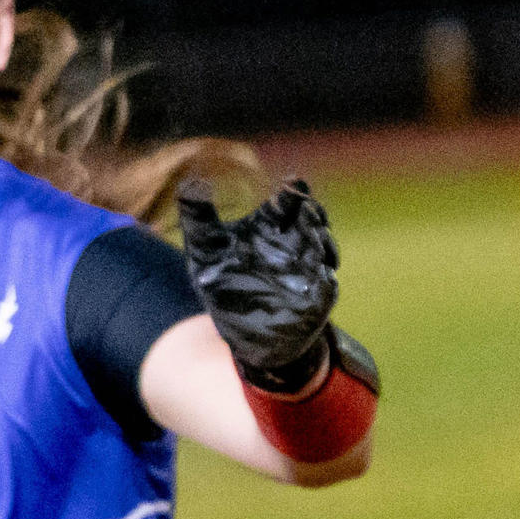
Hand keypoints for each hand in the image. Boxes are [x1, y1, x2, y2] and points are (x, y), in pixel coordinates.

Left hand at [178, 175, 339, 393]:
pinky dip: (325, 271)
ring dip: (322, 238)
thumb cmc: (225, 288)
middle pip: (313, 218)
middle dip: (313, 212)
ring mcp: (311, 268)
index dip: (292, 192)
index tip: (292, 183)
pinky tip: (321, 266)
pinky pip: (328, 278)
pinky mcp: (319, 294)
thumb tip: (192, 181)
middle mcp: (295, 243)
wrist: (247, 337)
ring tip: (314, 235)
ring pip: (324, 244)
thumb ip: (198, 218)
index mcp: (270, 227)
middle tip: (306, 209)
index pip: (286, 203)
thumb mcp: (205, 251)